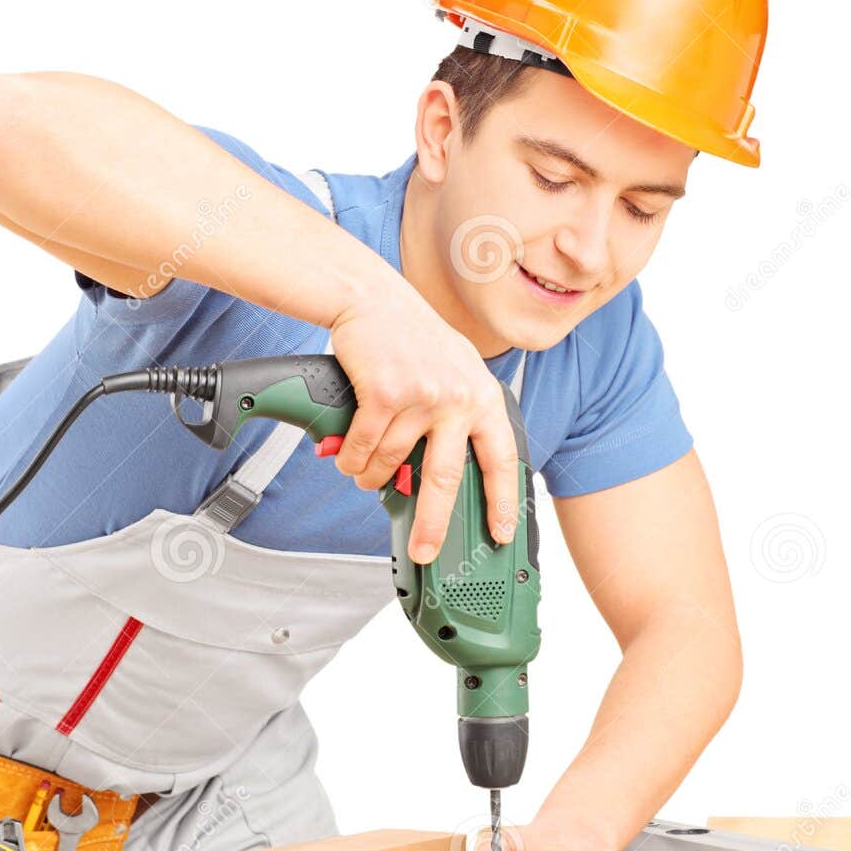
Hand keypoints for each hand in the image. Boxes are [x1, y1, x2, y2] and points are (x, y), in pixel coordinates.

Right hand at [329, 288, 520, 563]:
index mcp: (482, 396)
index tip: (500, 532)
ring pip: (391, 463)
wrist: (373, 299)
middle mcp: (458, 398)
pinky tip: (347, 457)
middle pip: (446, 479)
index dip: (503, 501)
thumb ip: (455, 419)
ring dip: (370, 477)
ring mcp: (423, 396)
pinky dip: (352, 459)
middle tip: (425, 551)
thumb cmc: (411, 338)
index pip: (501, 459)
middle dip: (433, 524)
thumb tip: (434, 478)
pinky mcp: (385, 393)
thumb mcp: (453, 372)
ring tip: (362, 475)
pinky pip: (365, 447)